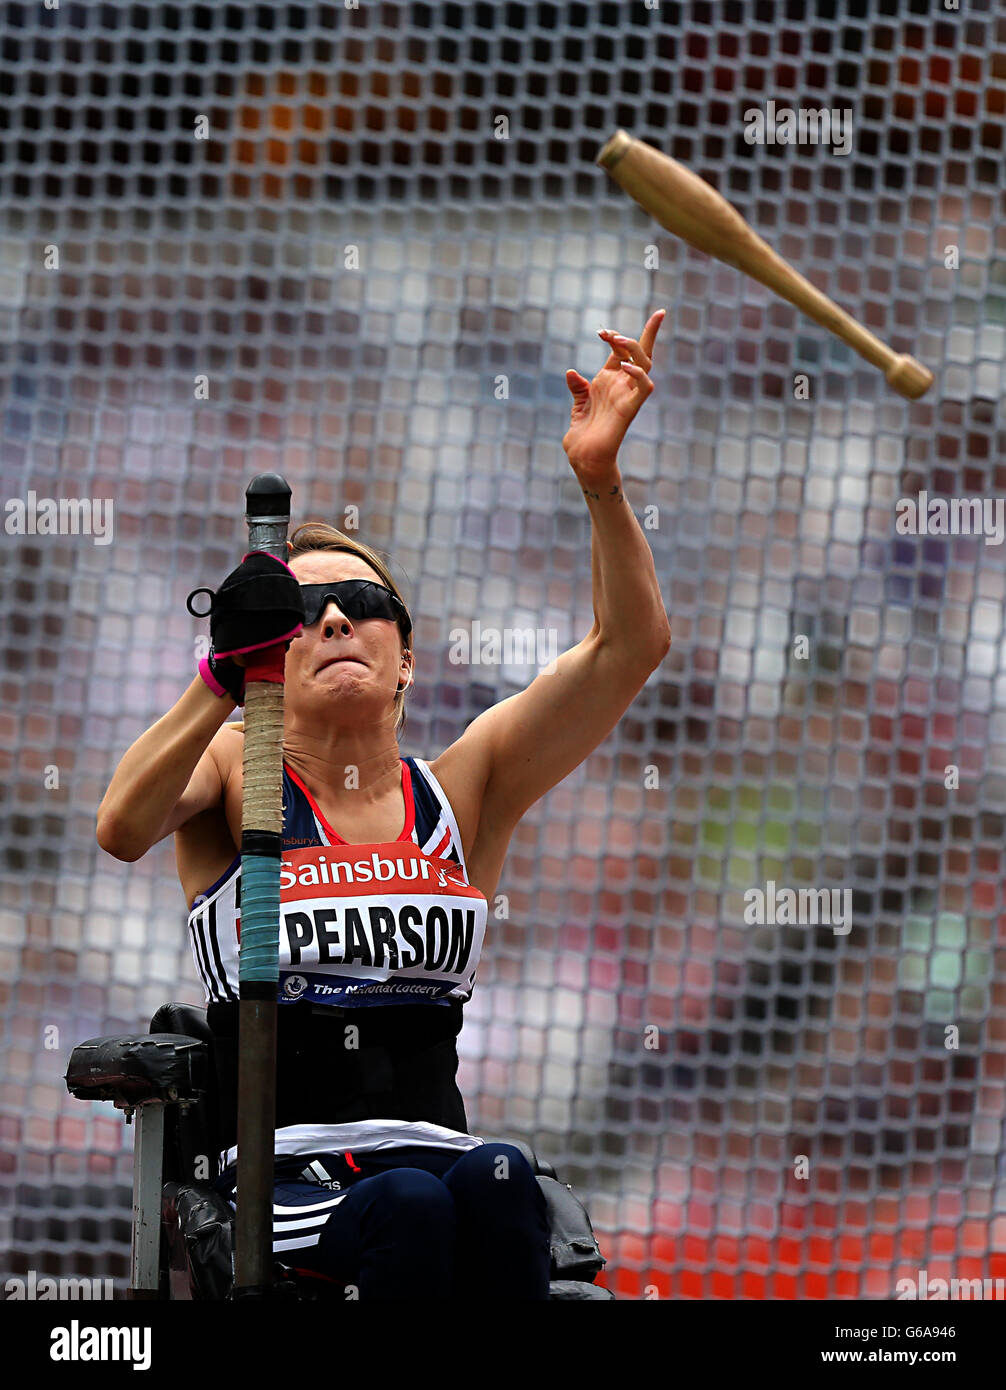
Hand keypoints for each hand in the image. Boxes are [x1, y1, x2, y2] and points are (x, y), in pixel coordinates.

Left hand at [562, 309, 664, 480]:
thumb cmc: (584, 433)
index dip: (617, 336)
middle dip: (648, 332)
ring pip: (645, 363)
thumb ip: (578, 387)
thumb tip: (571, 373)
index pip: (622, 351)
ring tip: (615, 339)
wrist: (584, 457)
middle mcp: (622, 385)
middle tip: (618, 328)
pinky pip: (644, 387)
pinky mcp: (630, 408)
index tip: (601, 330)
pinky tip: (625, 366)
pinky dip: (638, 374)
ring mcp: (627, 395)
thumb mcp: (579, 404)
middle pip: (642, 352)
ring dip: (634, 348)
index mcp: (609, 380)